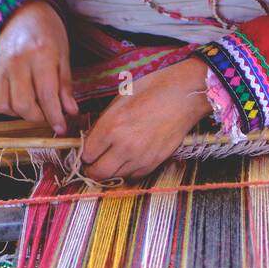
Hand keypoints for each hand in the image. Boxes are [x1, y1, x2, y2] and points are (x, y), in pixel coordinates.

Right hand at [0, 0, 78, 134]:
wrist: (23, 13)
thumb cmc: (47, 34)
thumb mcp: (63, 57)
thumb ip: (65, 86)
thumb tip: (71, 112)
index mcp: (40, 56)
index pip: (46, 96)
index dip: (55, 117)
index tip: (61, 129)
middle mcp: (15, 62)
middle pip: (22, 105)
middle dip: (37, 117)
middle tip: (46, 112)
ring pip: (3, 106)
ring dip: (18, 112)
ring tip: (30, 102)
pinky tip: (10, 98)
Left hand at [81, 57, 211, 180]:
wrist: (184, 96)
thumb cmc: (152, 89)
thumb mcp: (120, 99)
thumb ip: (104, 122)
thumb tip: (93, 139)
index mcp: (111, 126)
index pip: (87, 153)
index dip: (84, 153)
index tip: (87, 151)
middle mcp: (123, 146)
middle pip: (98, 172)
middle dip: (91, 170)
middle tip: (92, 164)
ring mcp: (140, 157)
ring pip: (115, 177)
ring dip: (110, 171)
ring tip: (110, 162)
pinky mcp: (154, 163)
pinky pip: (133, 176)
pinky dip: (127, 172)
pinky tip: (128, 161)